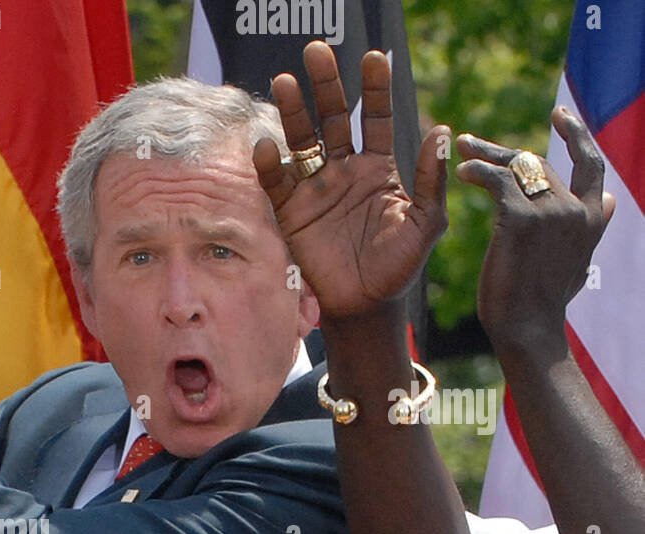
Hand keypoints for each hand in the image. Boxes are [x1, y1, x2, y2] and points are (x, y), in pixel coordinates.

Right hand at [253, 42, 448, 320]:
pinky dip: (270, 165)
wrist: (365, 305)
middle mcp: (344, 171)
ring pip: (302, 141)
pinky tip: (268, 146)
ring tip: (285, 81)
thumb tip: (442, 132)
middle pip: (334, 118)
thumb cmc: (400, 267)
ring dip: (293, 113)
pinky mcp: (291, 214)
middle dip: (326, 85)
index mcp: (378, 168)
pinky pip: (277, 183)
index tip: (374, 57)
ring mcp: (315, 190)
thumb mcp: (427, 224)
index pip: (376, 117)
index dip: (374, 88)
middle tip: (316, 52)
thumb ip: (431, 181)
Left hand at [457, 107, 614, 355]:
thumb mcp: (579, 259)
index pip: (592, 164)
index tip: (561, 116)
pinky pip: (498, 181)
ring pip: (518, 167)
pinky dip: (479, 171)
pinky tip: (463, 171)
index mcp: (594, 215)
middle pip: (541, 163)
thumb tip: (609, 201)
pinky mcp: (522, 219)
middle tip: (472, 141)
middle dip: (504, 149)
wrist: (528, 327)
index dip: (578, 135)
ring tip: (461, 148)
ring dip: (485, 154)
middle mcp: (578, 207)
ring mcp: (552, 211)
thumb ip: (591, 226)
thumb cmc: (545, 302)